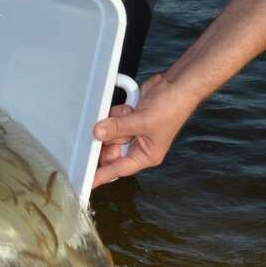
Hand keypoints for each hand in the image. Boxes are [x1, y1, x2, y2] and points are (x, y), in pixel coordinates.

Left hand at [91, 72, 196, 187]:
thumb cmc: (172, 108)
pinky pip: (113, 118)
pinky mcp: (129, 117)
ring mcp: (133, 130)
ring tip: (129, 111)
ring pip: (110, 131)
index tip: (88, 181)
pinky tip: (129, 106)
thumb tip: (98, 133)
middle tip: (107, 127)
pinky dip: (117, 111)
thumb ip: (118, 128)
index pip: (119, 169)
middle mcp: (139, 145)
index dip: (102, 175)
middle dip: (108, 137)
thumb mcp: (142, 122)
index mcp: (146, 155)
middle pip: (110, 149)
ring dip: (115, 120)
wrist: (177, 85)